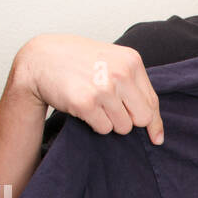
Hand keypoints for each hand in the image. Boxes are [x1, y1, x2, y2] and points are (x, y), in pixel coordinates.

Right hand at [14, 34, 164, 143]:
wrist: (40, 59)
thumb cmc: (78, 61)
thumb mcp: (112, 62)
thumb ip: (135, 89)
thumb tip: (157, 134)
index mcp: (131, 61)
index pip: (152, 102)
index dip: (154, 123)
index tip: (156, 138)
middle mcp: (120, 73)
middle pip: (142, 119)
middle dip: (128, 120)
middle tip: (111, 109)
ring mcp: (103, 88)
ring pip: (123, 127)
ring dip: (110, 122)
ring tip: (95, 103)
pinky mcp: (86, 103)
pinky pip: (104, 128)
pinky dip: (95, 124)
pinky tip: (84, 106)